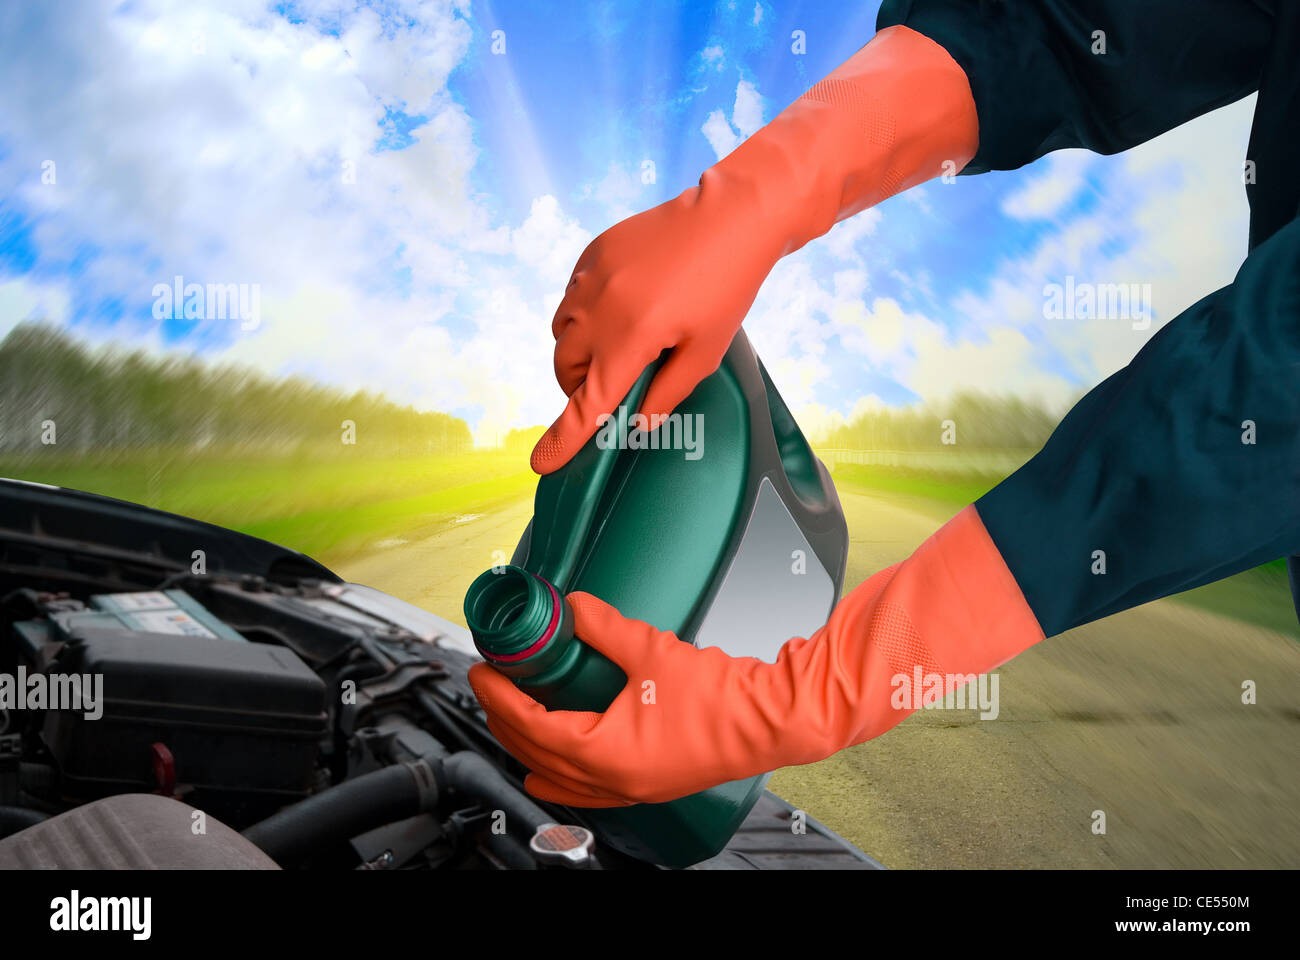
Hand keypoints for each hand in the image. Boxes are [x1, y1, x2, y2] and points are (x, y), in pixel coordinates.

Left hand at [469, 507, 1045, 806]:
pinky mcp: (649, 784)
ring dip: (531, 750)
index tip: (484, 672)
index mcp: (606, 753)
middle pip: (535, 757)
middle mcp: (614, 781)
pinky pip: (590, 787)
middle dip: (506, 722)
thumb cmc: (723, 697)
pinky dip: (565, 767)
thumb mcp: (652, 649)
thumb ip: (606, 625)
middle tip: (493, 686)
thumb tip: (576, 606)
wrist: (773, 719)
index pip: (532, 726)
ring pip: (560, 780)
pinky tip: (566, 747)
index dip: (501, 698)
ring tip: (517, 716)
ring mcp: (632, 789)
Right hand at [529, 176, 781, 474]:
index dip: (563, 438)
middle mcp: (601, 308)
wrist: (731, 216)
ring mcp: (592, 276)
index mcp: (632, 339)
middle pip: (565, 366)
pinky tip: (625, 303)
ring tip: (621, 341)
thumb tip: (638, 424)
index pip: (588, 403)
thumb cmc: (726, 287)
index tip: (541, 463)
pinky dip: (587, 311)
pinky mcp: (594, 251)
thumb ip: (667, 393)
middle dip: (580, 384)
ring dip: (580, 348)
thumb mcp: (706, 352)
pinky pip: (573, 294)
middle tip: (616, 383)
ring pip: (563, 330)